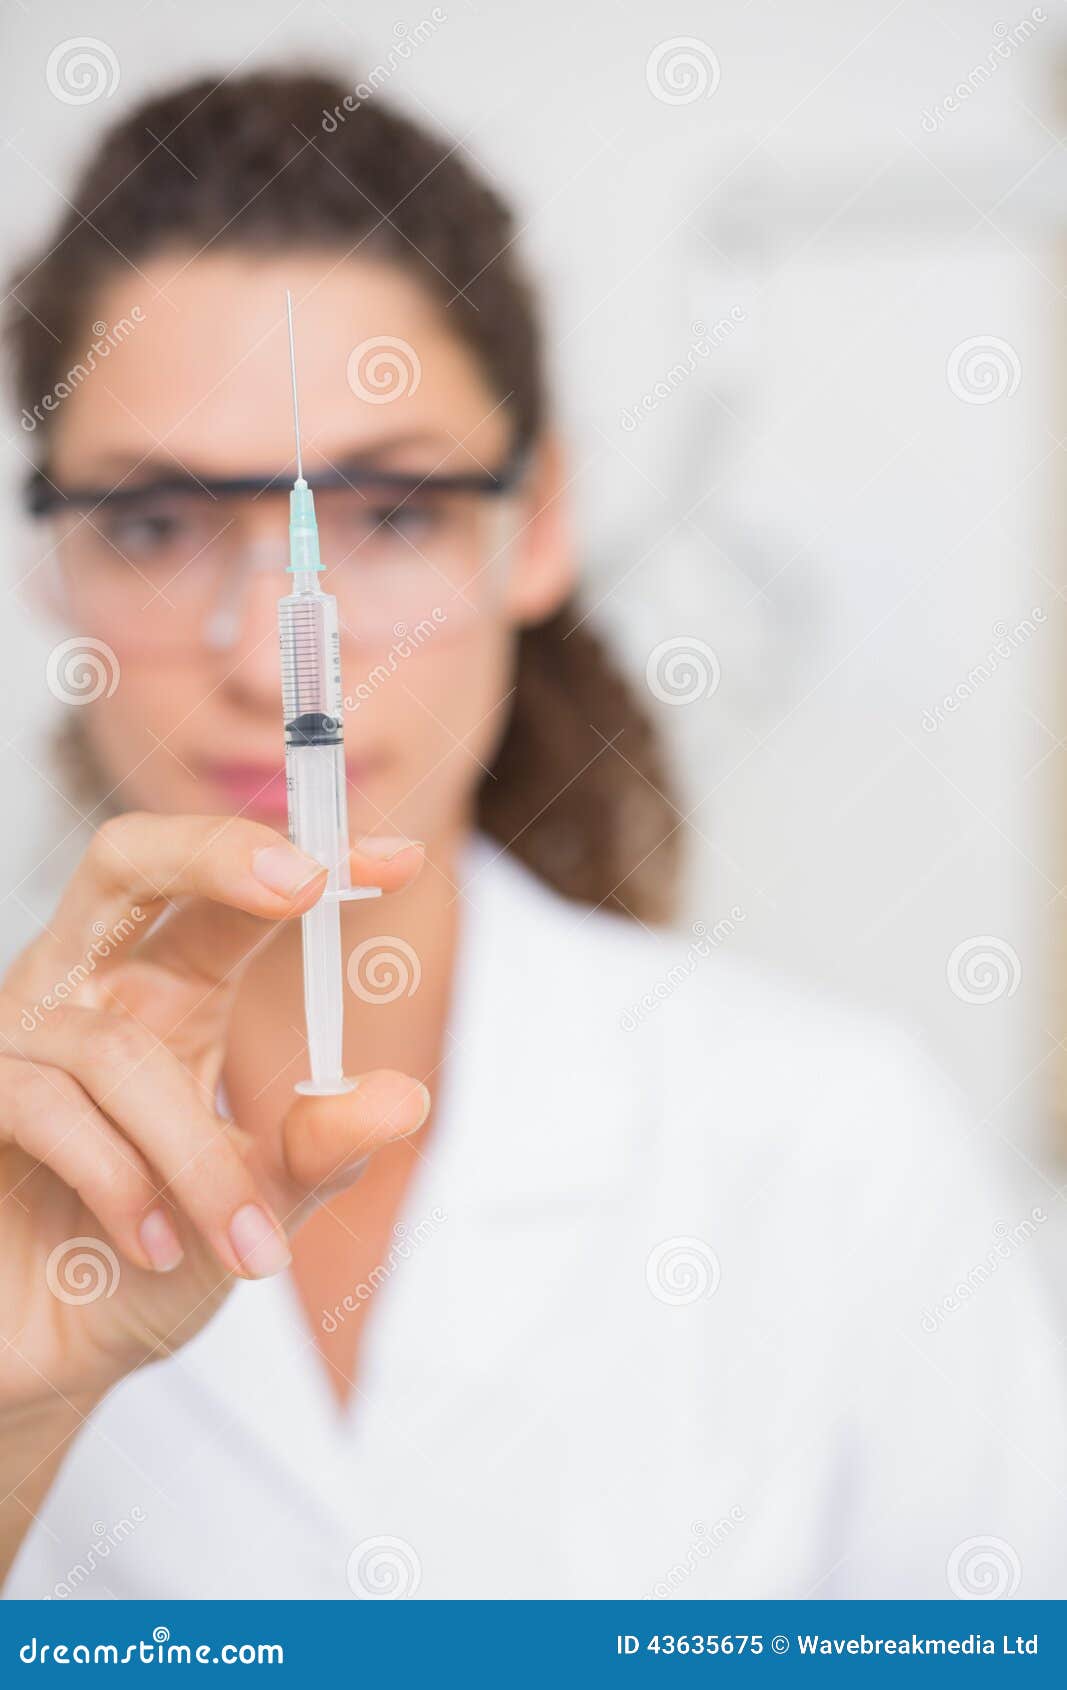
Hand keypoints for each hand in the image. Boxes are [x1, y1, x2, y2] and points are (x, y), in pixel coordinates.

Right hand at [0, 813, 426, 1408]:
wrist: (50, 1358)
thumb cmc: (142, 1266)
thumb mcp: (258, 1205)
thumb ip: (320, 1149)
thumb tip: (405, 1098)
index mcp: (164, 994)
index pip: (230, 899)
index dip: (305, 860)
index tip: (401, 858)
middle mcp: (86, 992)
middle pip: (125, 860)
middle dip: (215, 855)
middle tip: (302, 883)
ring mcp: (16, 1040)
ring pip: (119, 1054)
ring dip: (199, 1162)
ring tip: (248, 1248)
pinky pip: (47, 1110)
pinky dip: (123, 1185)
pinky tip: (159, 1246)